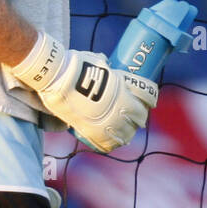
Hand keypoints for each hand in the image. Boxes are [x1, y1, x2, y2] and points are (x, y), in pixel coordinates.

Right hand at [9, 32, 157, 153]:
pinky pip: (109, 144)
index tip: (148, 101)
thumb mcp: (97, 62)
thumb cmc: (75, 67)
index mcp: (125, 91)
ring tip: (124, 131)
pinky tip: (113, 142)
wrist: (57, 79)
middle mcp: (120, 109)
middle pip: (139, 118)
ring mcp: (108, 123)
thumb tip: (106, 64)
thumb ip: (105, 67)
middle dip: (138, 117)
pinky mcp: (94, 134)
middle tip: (134, 117)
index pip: (148, 97)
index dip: (149, 99)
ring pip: (127, 134)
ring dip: (127, 132)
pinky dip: (112, 143)